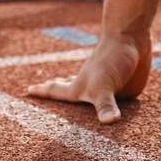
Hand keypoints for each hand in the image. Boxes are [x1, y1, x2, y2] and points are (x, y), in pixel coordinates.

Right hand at [26, 34, 151, 122]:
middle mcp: (90, 89)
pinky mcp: (125, 90)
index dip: (42, 92)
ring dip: (82, 98)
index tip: (28, 90)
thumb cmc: (111, 59)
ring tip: (72, 97)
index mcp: (79, 88)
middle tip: (43, 90)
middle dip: (57, 92)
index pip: (56, 91)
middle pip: (69, 92)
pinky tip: (112, 106)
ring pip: (90, 97)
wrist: (132, 39)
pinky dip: (109, 105)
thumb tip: (110, 122)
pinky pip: (115, 103)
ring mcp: (107, 89)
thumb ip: (105, 105)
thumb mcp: (104, 85)